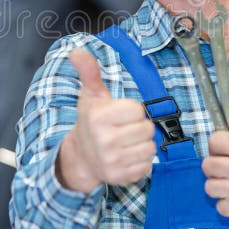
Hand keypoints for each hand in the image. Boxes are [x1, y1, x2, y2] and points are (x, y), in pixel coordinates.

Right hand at [56, 49, 155, 192]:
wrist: (81, 157)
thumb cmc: (90, 121)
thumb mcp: (90, 95)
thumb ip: (89, 72)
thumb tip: (77, 51)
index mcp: (99, 118)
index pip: (138, 110)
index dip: (132, 110)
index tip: (119, 114)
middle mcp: (105, 141)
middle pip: (148, 129)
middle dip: (139, 127)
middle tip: (124, 129)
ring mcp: (113, 161)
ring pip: (150, 148)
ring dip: (142, 144)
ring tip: (126, 142)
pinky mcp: (121, 177)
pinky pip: (147, 166)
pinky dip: (141, 161)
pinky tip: (127, 156)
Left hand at [202, 131, 228, 228]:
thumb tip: (220, 145)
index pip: (215, 140)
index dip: (215, 146)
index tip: (220, 151)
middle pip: (207, 165)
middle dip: (213, 167)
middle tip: (223, 170)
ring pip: (209, 187)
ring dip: (218, 186)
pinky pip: (219, 206)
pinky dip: (226, 204)